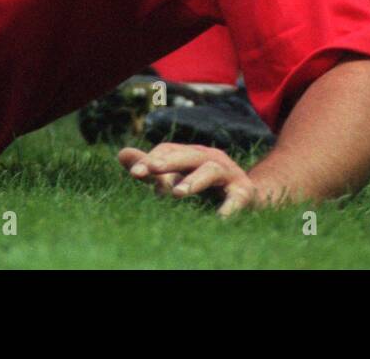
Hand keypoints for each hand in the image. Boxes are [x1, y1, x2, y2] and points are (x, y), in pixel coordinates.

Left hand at [118, 143, 261, 215]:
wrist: (247, 198)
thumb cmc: (205, 187)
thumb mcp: (178, 176)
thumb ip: (151, 168)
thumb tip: (122, 154)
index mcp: (191, 154)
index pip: (169, 150)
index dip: (151, 159)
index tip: (134, 172)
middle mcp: (210, 159)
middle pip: (188, 155)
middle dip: (168, 161)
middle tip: (150, 170)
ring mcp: (229, 174)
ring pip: (210, 170)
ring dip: (193, 181)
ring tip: (176, 194)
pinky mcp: (244, 192)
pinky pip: (236, 198)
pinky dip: (228, 208)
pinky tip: (218, 218)